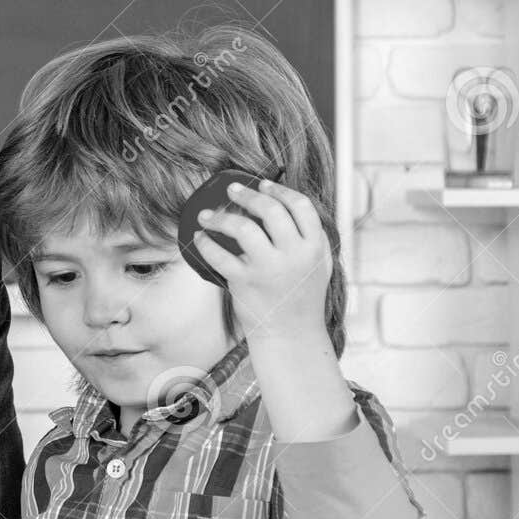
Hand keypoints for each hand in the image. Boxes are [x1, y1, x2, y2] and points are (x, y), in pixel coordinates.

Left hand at [191, 178, 331, 344]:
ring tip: (206, 215)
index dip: (281, 191)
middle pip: (272, 211)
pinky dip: (205, 243)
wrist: (291, 334)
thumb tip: (292, 208)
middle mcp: (294, 255)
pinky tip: (199, 238)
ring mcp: (269, 268)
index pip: (302, 207)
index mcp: (314, 247)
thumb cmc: (302, 299)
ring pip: (244, 228)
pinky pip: (219, 255)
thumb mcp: (319, 266)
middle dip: (248, 195)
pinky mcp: (245, 282)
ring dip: (220, 217)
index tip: (264, 183)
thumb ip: (311, 238)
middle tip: (232, 190)